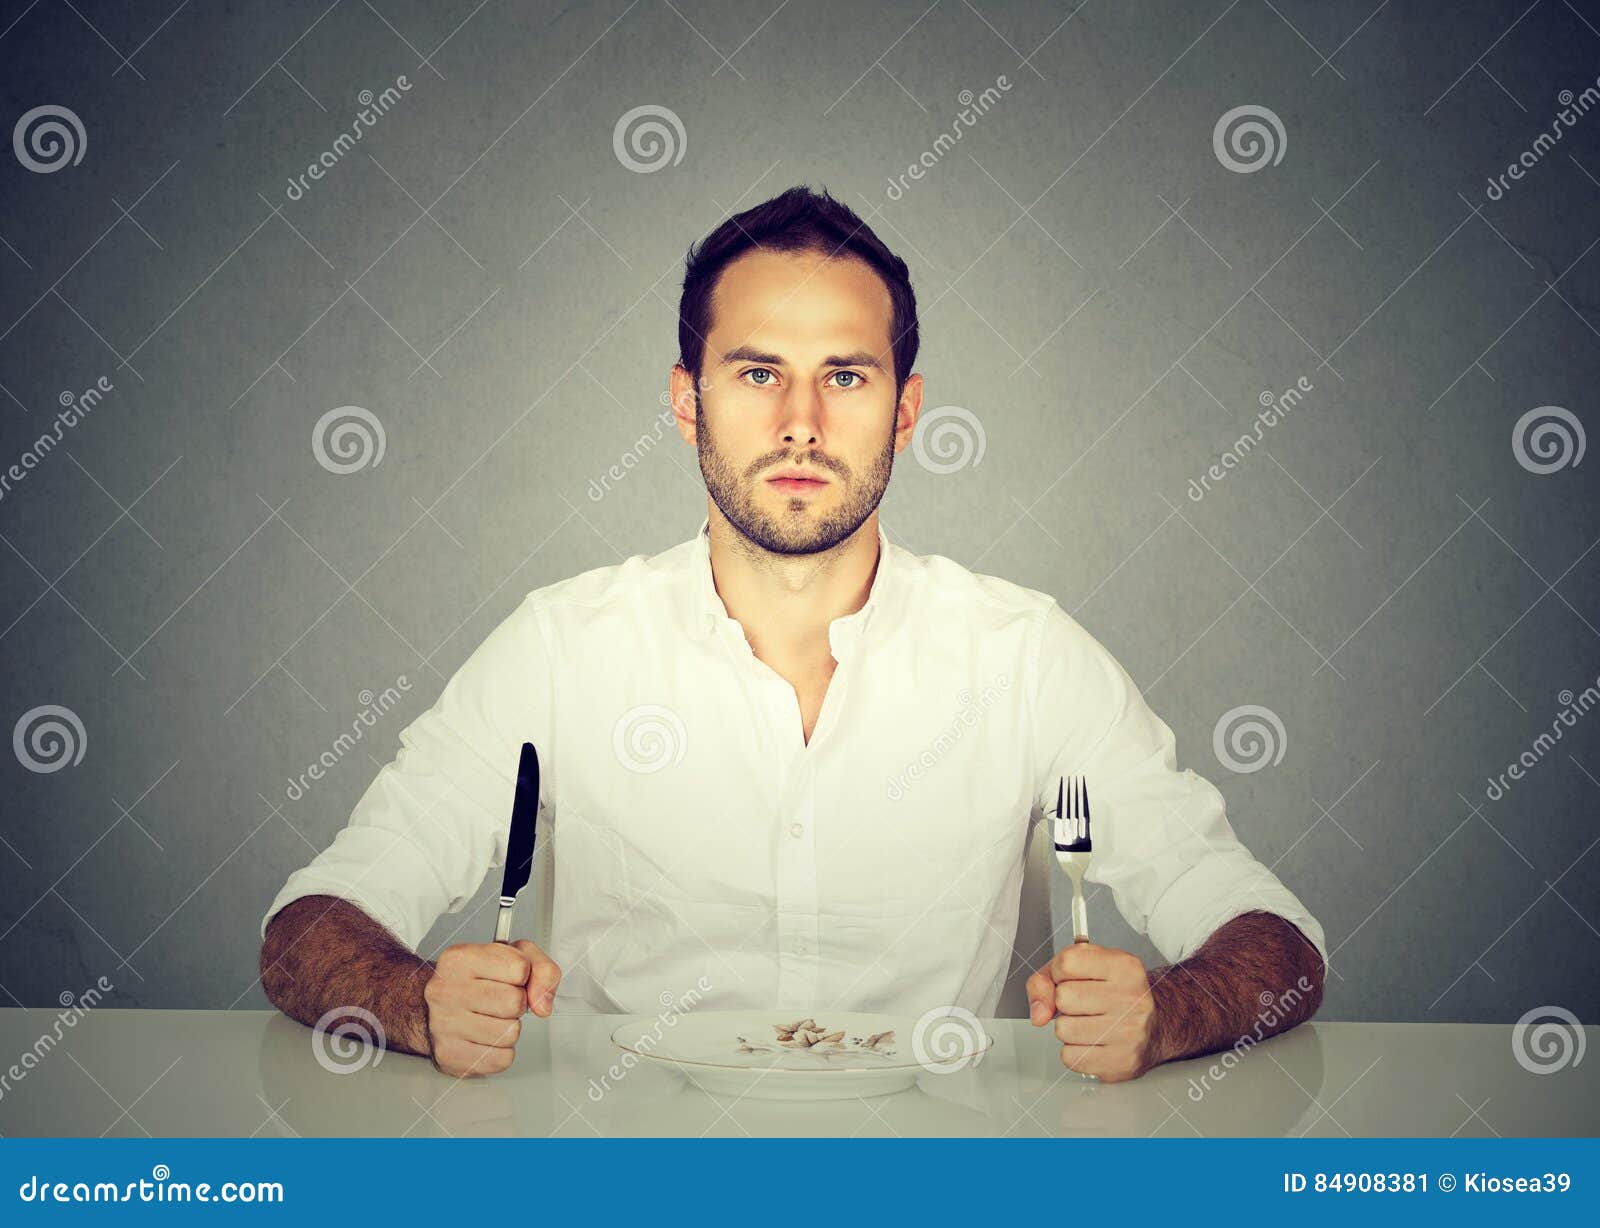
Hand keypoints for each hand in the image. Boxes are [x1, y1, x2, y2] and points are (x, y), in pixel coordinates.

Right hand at [422, 939, 561, 1076]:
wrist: (435, 1008)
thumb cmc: (478, 981)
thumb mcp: (514, 957)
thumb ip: (542, 969)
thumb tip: (542, 1005)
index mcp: (460, 958)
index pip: (519, 967)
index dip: (524, 975)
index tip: (511, 977)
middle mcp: (445, 990)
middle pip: (514, 1003)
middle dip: (517, 1003)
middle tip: (501, 1000)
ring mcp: (443, 1024)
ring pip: (509, 1033)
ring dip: (509, 1028)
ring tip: (491, 1018)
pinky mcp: (449, 1055)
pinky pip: (501, 1059)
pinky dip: (501, 1051)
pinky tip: (485, 1037)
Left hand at [1025, 939, 1160, 1082]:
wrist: (1155, 1027)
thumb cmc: (1113, 994)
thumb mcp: (1083, 969)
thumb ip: (1047, 979)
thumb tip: (1038, 1013)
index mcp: (1123, 966)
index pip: (1066, 962)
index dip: (1059, 972)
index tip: (1071, 978)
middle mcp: (1131, 997)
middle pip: (1063, 997)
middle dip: (1064, 1003)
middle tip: (1084, 1004)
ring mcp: (1129, 1031)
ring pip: (1063, 1029)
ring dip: (1068, 1028)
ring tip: (1089, 1023)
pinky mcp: (1122, 1062)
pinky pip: (1071, 1057)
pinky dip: (1075, 1052)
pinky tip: (1093, 1043)